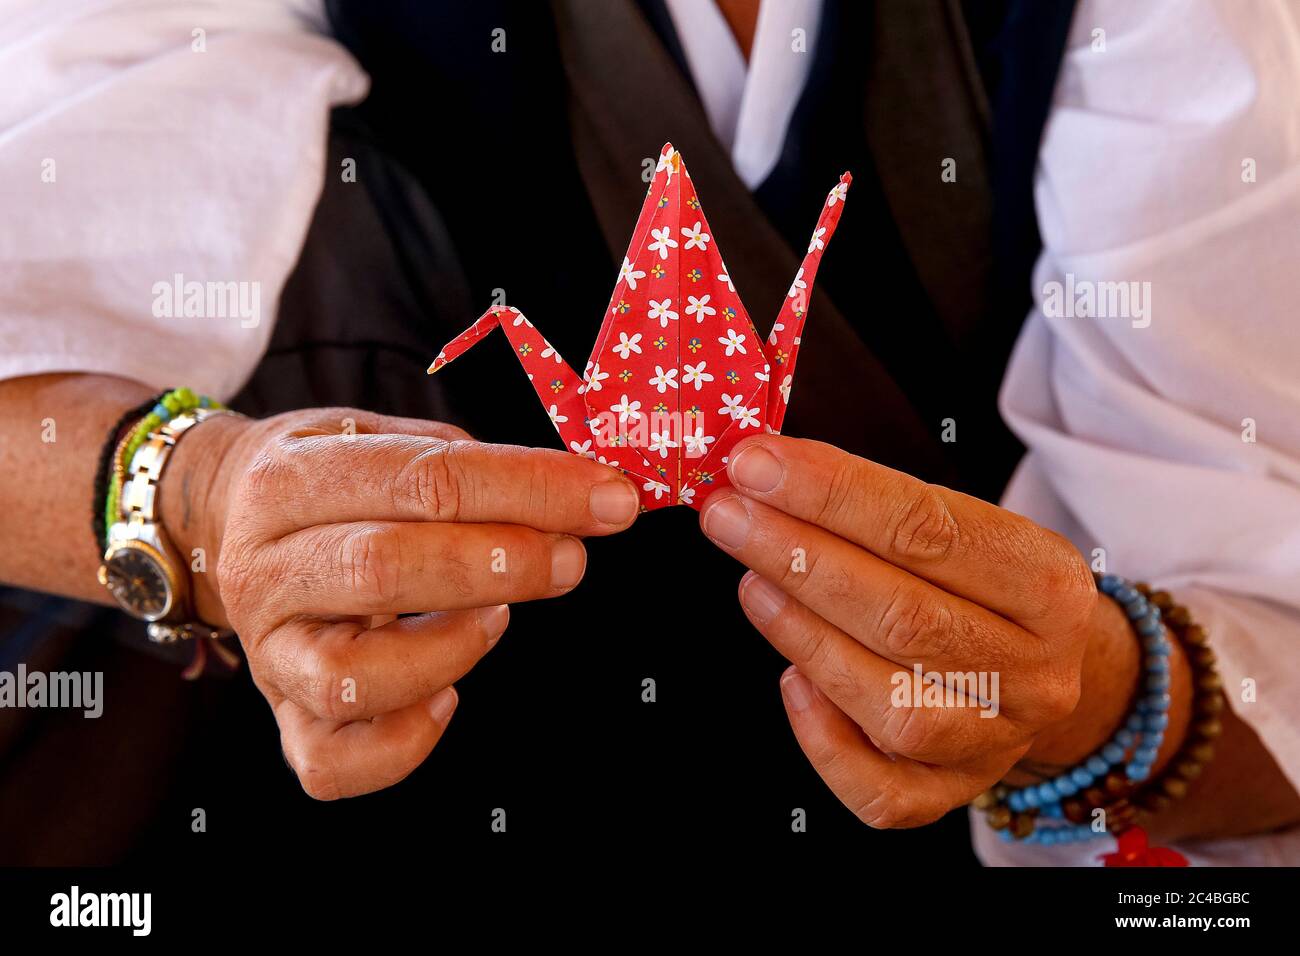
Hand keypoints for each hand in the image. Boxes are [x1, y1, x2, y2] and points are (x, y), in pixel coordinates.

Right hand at [161, 407, 639, 798]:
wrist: (225, 521)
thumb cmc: (331, 477)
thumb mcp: (379, 435)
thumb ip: (468, 462)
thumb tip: (581, 496)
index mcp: (290, 479)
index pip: (423, 478)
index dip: (529, 488)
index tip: (608, 499)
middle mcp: (266, 568)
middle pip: (384, 568)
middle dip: (500, 562)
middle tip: (571, 558)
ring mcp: (269, 650)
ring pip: (350, 675)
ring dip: (451, 649)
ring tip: (499, 618)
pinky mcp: (281, 714)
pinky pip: (332, 762)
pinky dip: (404, 742)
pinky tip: (449, 697)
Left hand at [700, 434, 1120, 827]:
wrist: (1036, 664)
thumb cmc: (976, 581)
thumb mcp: (962, 523)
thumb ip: (876, 502)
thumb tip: (765, 473)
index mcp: (1049, 584)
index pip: (930, 531)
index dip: (833, 495)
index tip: (757, 465)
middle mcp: (1036, 671)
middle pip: (905, 618)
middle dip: (800, 558)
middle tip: (729, 516)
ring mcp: (996, 741)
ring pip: (892, 706)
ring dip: (804, 636)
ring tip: (752, 583)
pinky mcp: (952, 793)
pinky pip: (881, 790)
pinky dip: (824, 737)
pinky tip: (790, 680)